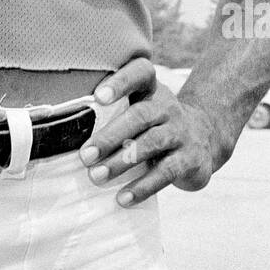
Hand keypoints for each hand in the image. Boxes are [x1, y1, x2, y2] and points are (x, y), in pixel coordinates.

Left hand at [80, 64, 220, 204]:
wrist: (203, 140)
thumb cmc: (153, 124)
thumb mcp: (139, 109)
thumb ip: (112, 112)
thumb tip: (66, 132)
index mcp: (151, 89)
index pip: (140, 72)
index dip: (120, 82)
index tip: (98, 97)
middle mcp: (168, 107)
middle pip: (140, 115)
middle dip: (110, 136)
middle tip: (85, 156)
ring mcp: (181, 132)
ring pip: (152, 143)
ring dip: (121, 161)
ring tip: (96, 176)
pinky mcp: (190, 159)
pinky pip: (166, 172)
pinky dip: (143, 186)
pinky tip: (123, 198)